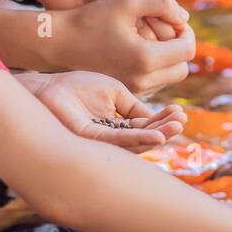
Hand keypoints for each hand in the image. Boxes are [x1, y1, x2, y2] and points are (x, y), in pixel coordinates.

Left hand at [16, 71, 186, 152]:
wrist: (48, 86)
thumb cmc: (76, 87)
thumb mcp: (114, 92)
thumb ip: (134, 107)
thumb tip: (155, 119)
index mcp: (116, 125)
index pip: (145, 127)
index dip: (163, 121)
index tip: (181, 113)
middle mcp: (111, 138)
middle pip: (144, 139)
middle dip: (165, 130)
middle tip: (183, 121)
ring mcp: (101, 142)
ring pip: (135, 145)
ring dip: (158, 136)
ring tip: (176, 128)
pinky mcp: (91, 140)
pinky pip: (119, 142)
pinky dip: (140, 141)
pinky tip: (157, 137)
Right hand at [46, 0, 195, 94]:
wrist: (59, 43)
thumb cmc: (91, 17)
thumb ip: (162, 1)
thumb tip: (184, 18)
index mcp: (146, 58)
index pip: (187, 50)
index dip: (187, 32)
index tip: (175, 20)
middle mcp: (142, 80)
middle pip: (182, 69)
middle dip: (181, 47)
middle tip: (170, 29)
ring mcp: (134, 88)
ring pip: (169, 77)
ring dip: (169, 58)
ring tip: (155, 36)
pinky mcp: (126, 90)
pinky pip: (154, 82)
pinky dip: (156, 67)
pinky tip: (142, 47)